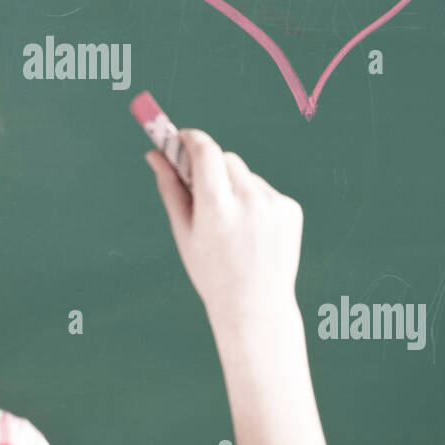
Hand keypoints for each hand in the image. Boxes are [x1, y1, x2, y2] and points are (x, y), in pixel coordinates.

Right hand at [145, 128, 303, 321]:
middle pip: (226, 158)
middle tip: (200, 184)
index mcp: (216, 207)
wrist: (256, 306)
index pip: (205, 150)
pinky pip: (264, 190)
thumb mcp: (184, 232)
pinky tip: (251, 230)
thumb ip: (170, 188)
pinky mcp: (291, 209)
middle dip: (211, 165)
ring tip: (230, 223)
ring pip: (245, 174)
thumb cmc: (212, 273)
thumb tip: (154, 154)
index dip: (191, 139)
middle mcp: (248, 201)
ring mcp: (274, 204)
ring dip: (233, 185)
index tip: (182, 138)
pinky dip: (253, 200)